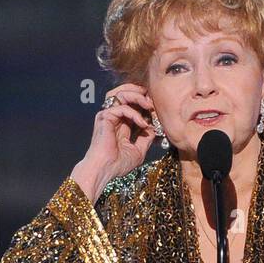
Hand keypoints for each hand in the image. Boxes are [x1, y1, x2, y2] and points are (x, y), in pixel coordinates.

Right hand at [70, 83, 158, 201]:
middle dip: (140, 92)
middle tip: (153, 99)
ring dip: (137, 96)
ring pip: (121, 94)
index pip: (133, 104)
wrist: (105, 170)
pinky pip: (121, 107)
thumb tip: (154, 127)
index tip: (158, 109)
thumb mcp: (139, 150)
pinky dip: (134, 113)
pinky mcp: (104, 117)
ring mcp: (108, 115)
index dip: (146, 103)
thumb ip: (146, 138)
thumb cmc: (118, 164)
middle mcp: (114, 117)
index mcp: (122, 124)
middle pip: (125, 93)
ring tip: (149, 105)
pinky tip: (143, 123)